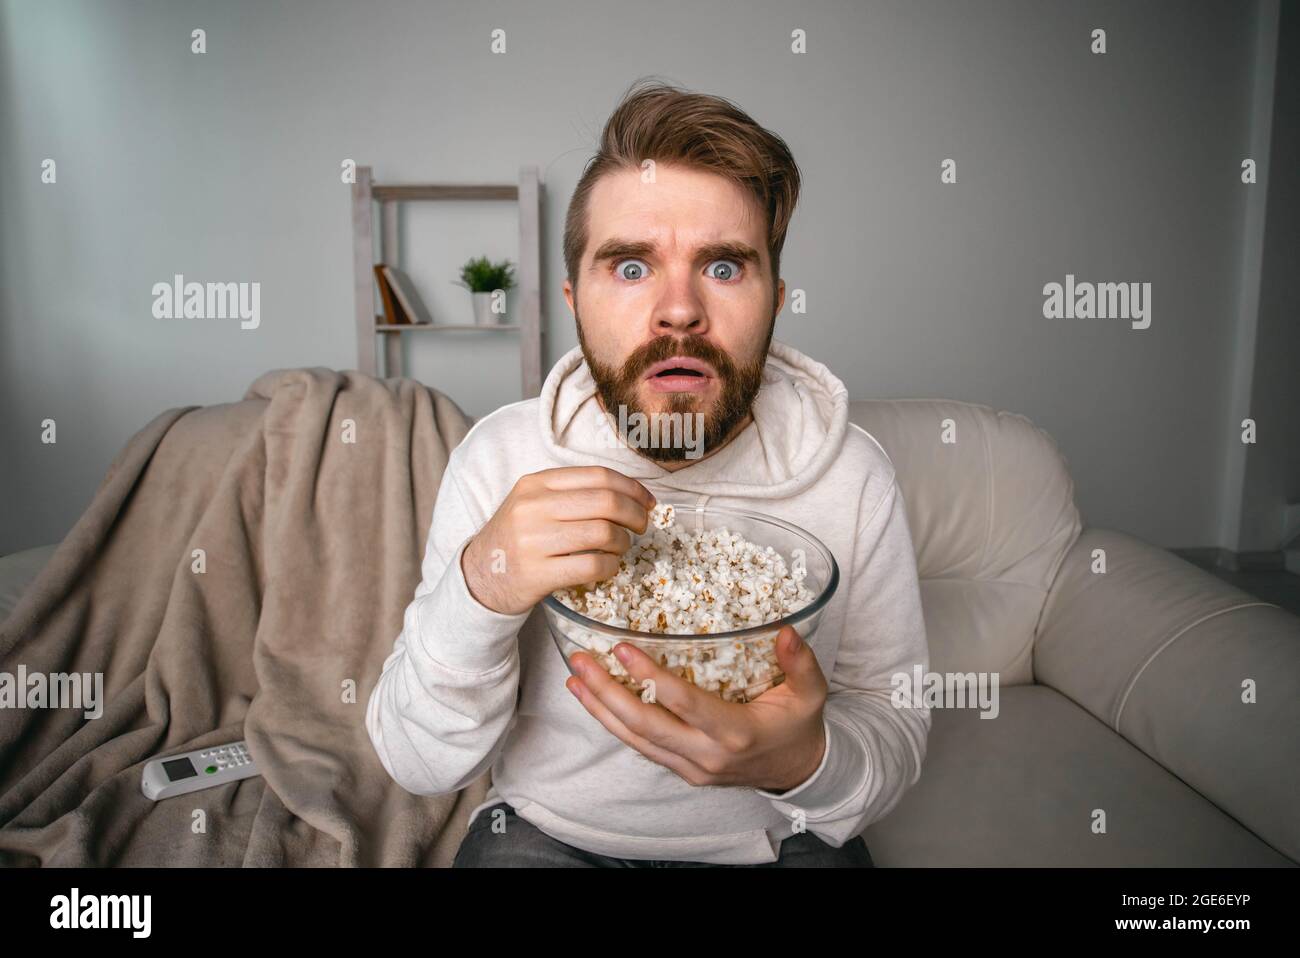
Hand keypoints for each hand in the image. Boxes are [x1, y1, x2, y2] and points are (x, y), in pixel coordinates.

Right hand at [460, 466, 655, 615]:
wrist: (480, 576)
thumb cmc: (517, 537)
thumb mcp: (533, 502)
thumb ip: (573, 493)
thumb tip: (630, 494)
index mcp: (536, 483)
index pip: (598, 476)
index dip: (632, 487)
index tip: (647, 501)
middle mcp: (533, 507)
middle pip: (606, 502)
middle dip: (635, 515)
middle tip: (641, 526)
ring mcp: (533, 541)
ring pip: (604, 534)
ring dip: (623, 542)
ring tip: (620, 548)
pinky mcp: (538, 573)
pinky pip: (593, 566)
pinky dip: (611, 567)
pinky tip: (607, 566)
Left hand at [565, 625, 827, 791]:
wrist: (798, 771)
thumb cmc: (800, 726)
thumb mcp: (811, 693)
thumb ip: (800, 662)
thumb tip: (785, 631)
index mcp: (735, 732)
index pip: (683, 703)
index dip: (650, 676)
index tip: (622, 649)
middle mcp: (706, 754)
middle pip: (644, 725)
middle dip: (606, 693)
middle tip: (581, 661)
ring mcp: (690, 766)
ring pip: (634, 740)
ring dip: (600, 709)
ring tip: (575, 678)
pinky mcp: (682, 769)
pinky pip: (641, 747)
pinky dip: (613, 723)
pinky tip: (594, 700)